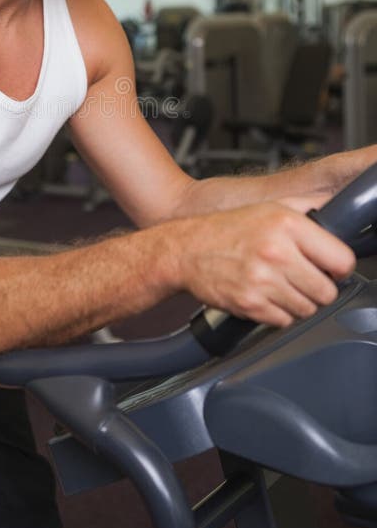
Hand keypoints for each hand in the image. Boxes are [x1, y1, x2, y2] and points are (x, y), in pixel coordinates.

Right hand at [175, 203, 355, 327]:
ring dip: (297, 301)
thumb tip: (337, 210)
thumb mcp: (269, 207)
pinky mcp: (250, 304)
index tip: (329, 268)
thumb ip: (307, 208)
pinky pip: (284, 320)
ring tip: (279, 285)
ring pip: (307, 309)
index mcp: (287, 224)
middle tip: (301, 279)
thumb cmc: (226, 229)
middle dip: (318, 288)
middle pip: (327, 291)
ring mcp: (263, 280)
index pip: (342, 260)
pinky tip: (264, 295)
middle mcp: (276, 252)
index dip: (337, 267)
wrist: (185, 249)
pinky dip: (277, 313)